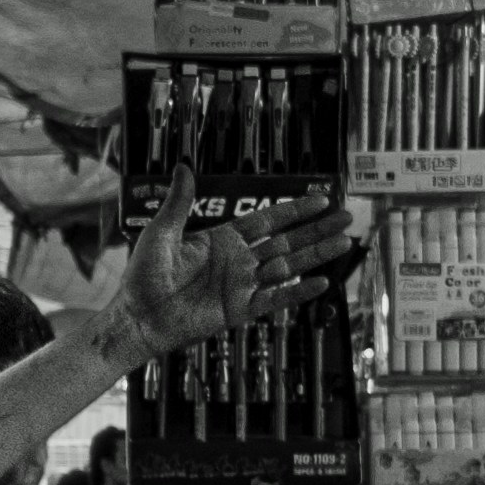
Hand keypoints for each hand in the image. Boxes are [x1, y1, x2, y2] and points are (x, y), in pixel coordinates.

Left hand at [114, 166, 357, 370]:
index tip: (320, 200)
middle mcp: (238, 261)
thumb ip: (180, 202)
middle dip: (316, 229)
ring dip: (316, 255)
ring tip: (343, 242)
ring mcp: (242, 285)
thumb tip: (183, 167)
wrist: (138, 316)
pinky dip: (299, 291)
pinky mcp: (241, 309)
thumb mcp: (162, 232)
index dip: (294, 210)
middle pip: (286, 241)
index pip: (268, 220)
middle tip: (345, 218)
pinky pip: (276, 299)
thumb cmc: (144, 276)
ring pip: (288, 267)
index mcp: (223, 240)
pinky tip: (322, 282)